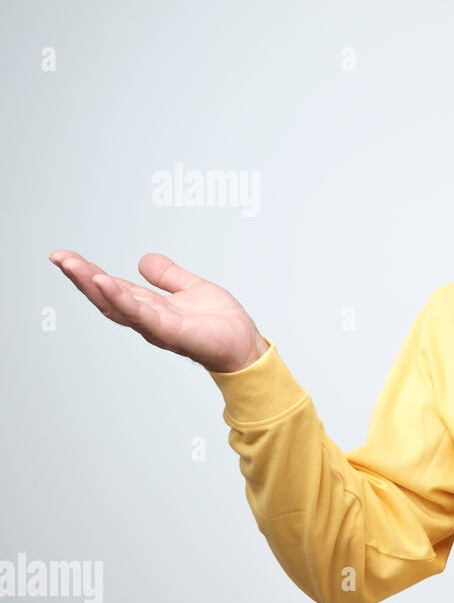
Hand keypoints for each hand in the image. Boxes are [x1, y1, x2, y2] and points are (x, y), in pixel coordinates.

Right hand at [48, 251, 268, 372]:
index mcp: (149, 307)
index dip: (88, 273)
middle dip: (80, 278)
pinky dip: (121, 299)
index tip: (66, 257)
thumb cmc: (221, 324)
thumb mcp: (192, 288)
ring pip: (117, 306)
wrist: (245, 345)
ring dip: (93, 286)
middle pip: (106, 297)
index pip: (112, 288)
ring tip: (74, 266)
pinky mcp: (171, 333)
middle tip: (58, 258)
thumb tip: (143, 259)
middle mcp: (147, 318)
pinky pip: (141, 315)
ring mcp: (156, 327)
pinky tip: (105, 282)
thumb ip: (168, 276)